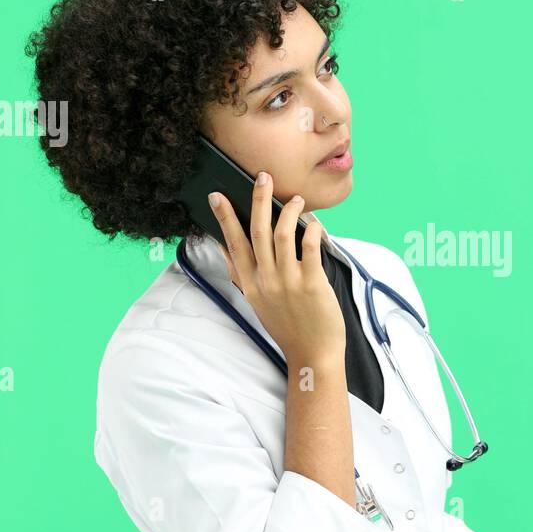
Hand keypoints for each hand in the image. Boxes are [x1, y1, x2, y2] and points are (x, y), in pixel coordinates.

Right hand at [207, 172, 345, 364]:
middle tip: (263, 177)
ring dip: (288, 211)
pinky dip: (312, 230)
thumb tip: (225, 249)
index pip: (233, 244)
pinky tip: (315, 224)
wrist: (312, 354)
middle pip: (257, 231)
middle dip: (259, 200)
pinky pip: (309, 247)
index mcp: (251, 284)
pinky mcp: (311, 283)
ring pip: (281, 234)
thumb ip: (242, 274)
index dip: (224, 218)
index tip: (217, 196)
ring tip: (296, 200)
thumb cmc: (288, 327)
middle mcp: (266, 280)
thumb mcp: (257, 302)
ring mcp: (288, 281)